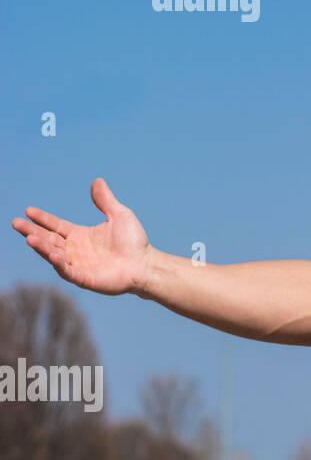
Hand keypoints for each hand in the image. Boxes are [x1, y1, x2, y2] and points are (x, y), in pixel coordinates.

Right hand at [11, 177, 151, 295]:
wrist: (145, 264)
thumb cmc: (134, 242)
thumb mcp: (119, 215)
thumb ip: (105, 201)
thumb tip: (97, 181)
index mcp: (80, 235)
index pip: (56, 225)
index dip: (42, 219)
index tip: (28, 210)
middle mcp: (75, 249)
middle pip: (49, 239)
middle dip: (32, 231)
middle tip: (16, 223)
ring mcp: (78, 264)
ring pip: (54, 255)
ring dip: (42, 247)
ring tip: (30, 238)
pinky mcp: (84, 278)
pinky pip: (67, 271)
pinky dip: (59, 263)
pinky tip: (53, 255)